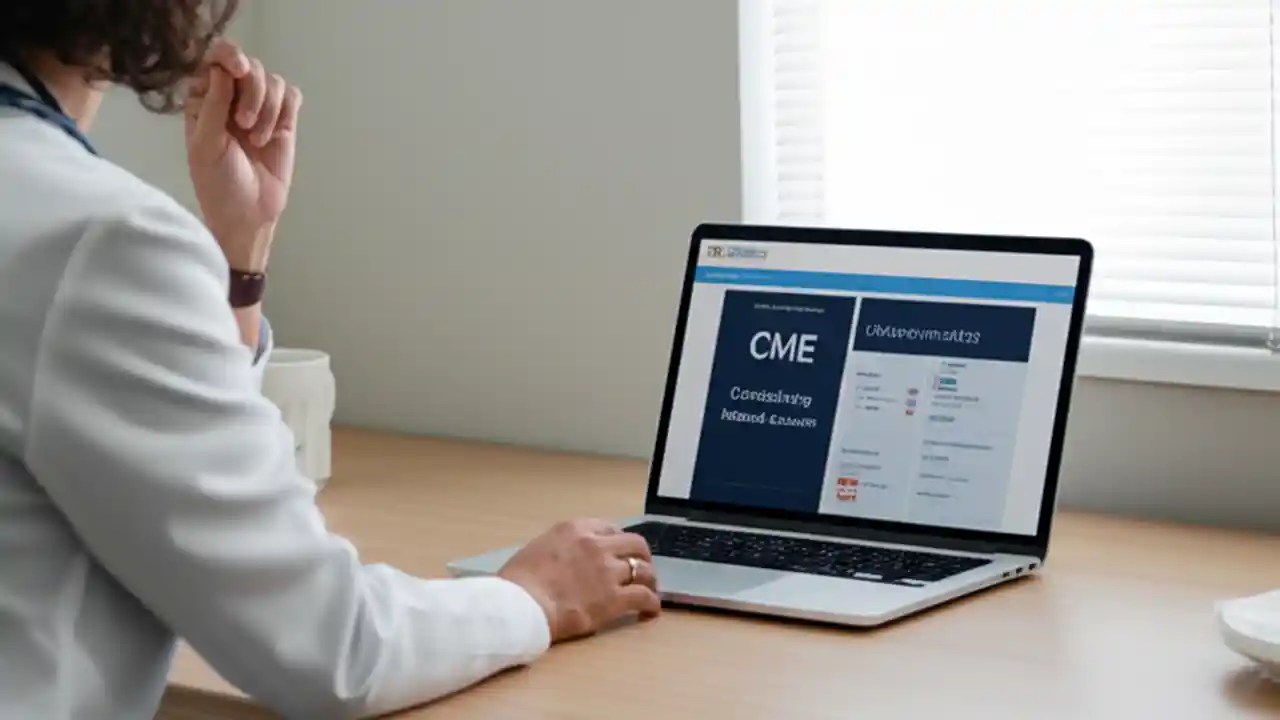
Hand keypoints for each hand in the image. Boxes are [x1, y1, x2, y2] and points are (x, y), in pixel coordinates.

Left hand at [185, 40, 302, 271]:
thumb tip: (223, 69)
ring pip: (272, 80)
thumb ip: (213, 104)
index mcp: (205, 99)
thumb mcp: (206, 143)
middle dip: (252, 92)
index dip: (229, 56)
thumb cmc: (218, 182)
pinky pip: (291, 96)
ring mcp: (260, 109)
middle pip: (250, 66)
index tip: (239, 71)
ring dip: (267, 107)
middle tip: (244, 124)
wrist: (248, 214)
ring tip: (257, 138)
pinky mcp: (284, 122)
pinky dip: (284, 111)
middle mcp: (232, 98)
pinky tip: (273, 135)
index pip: (216, 59)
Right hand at [498, 519, 660, 641]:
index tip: (619, 553)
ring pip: (643, 570)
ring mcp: (608, 571)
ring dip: (650, 580)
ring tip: (650, 590)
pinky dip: (651, 604)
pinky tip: (650, 611)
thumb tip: (569, 559)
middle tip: (642, 568)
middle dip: (641, 556)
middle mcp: (597, 545)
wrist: (521, 605)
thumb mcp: (539, 547)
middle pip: (635, 544)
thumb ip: (561, 547)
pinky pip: (643, 597)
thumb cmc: (519, 581)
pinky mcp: (614, 598)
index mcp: (576, 529)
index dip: (619, 542)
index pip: (610, 528)